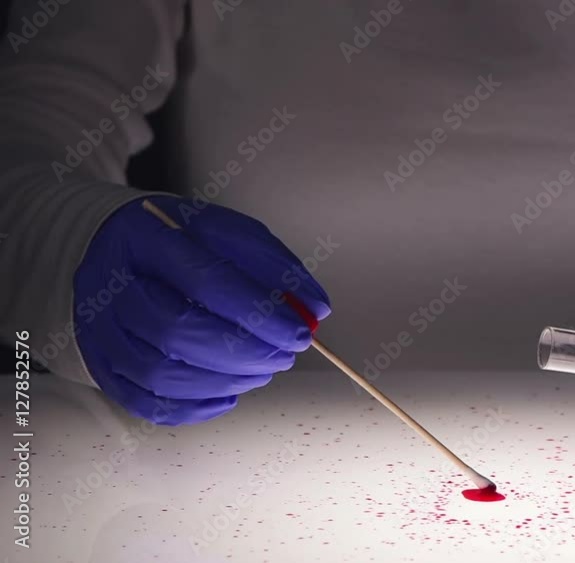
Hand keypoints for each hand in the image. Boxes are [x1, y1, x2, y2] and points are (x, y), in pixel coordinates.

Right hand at [74, 196, 330, 424]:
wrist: (118, 248)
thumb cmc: (182, 241)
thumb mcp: (228, 233)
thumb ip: (275, 266)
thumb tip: (316, 308)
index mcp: (146, 238)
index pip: (204, 280)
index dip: (259, 314)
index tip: (300, 332)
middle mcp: (110, 285)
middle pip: (177, 332)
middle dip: (245, 353)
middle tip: (285, 355)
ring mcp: (99, 329)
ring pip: (159, 375)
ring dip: (225, 382)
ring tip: (262, 370)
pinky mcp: (100, 364)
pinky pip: (146, 403)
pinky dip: (196, 407)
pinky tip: (228, 392)